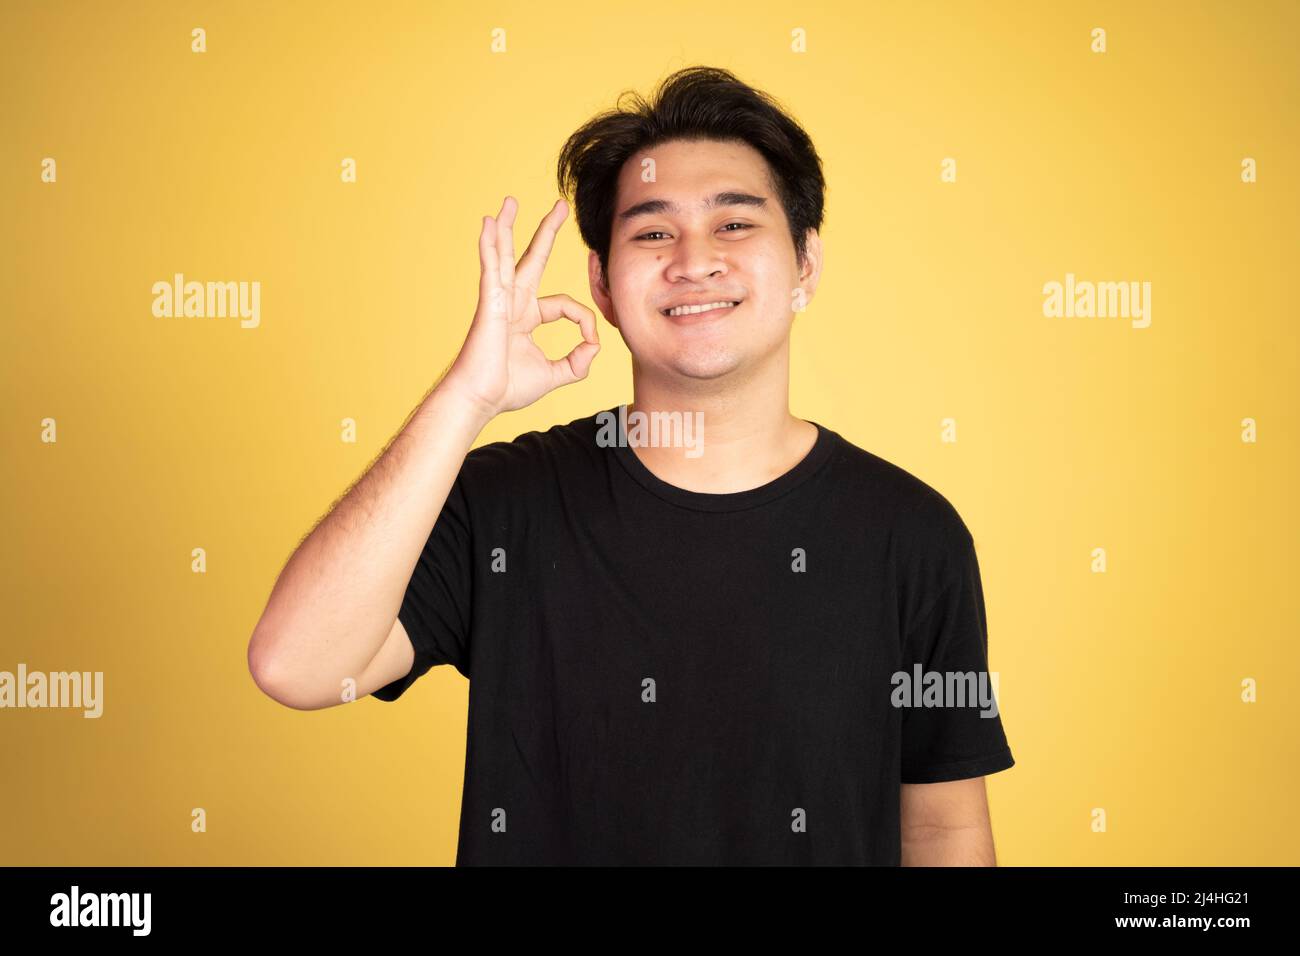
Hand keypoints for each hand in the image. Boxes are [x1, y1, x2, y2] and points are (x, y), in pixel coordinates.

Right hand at [440, 196, 600, 416]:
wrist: (480, 399)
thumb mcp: (555, 374)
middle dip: (546, 232)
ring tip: (510, 202)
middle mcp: (513, 303)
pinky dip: (489, 245)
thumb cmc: (507, 388)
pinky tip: (488, 223)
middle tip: (559, 206)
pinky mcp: (489, 303)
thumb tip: (594, 346)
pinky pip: (491, 268)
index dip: (585, 321)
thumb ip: (578, 362)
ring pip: (506, 256)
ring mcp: (499, 300)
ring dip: (508, 228)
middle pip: (532, 259)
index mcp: (528, 317)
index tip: (591, 341)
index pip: (565, 305)